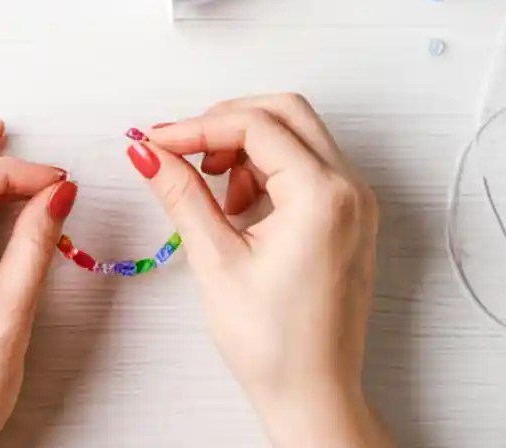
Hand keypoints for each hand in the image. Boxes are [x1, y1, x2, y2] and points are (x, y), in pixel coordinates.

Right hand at [130, 95, 388, 447]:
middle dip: (226, 122)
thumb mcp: (216, 260)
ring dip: (248, 146)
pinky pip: (307, 165)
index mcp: (323, 197)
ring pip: (297, 135)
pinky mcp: (348, 217)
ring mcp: (355, 203)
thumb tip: (150, 155)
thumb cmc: (276, 344)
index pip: (255, 125)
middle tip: (182, 150)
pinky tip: (238, 207)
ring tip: (213, 192)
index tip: (158, 143)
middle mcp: (350, 190)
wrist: (312, 394)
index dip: (198, 127)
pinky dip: (267, 168)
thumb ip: (182, 194)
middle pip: (285, 112)